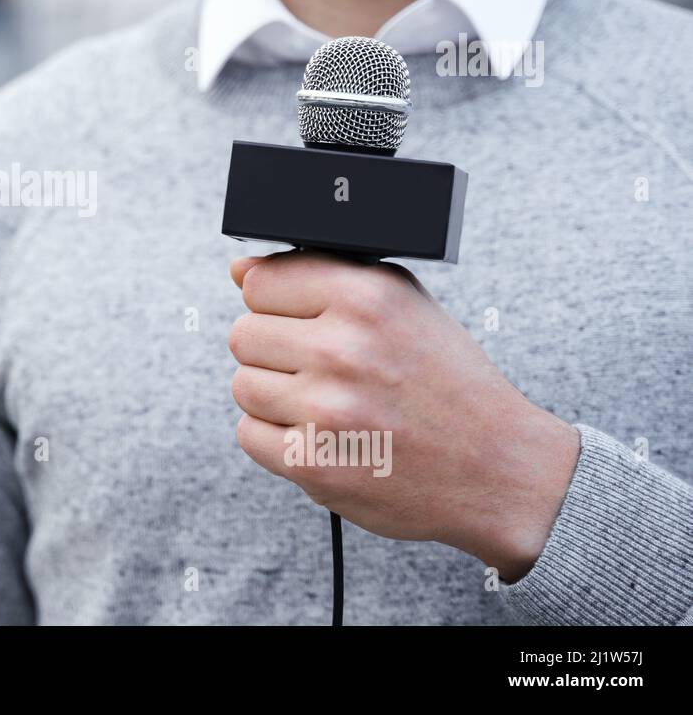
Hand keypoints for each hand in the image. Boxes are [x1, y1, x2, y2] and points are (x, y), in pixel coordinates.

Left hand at [228, 251, 580, 580]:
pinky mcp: (312, 463)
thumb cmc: (448, 383)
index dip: (274, 302)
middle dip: (274, 351)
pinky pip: (249, 434)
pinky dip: (277, 438)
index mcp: (366, 298)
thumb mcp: (404, 305)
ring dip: (274, 396)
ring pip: (243, 385)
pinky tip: (321, 435)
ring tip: (325, 403)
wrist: (498, 469)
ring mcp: (325, 409)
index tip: (297, 319)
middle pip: (243, 335)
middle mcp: (342, 349)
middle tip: (320, 369)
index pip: (259, 282)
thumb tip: (241, 270)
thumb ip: (322, 275)